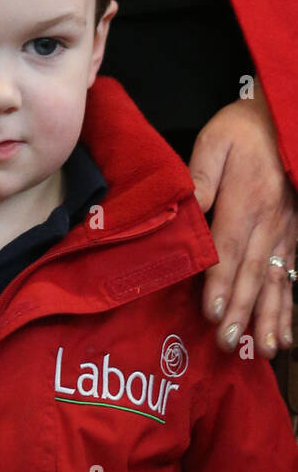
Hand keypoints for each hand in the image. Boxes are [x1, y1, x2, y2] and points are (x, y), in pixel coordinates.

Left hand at [190, 84, 297, 357]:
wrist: (286, 121)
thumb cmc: (242, 132)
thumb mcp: (215, 144)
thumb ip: (200, 176)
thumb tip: (185, 207)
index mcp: (246, 203)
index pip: (230, 249)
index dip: (221, 282)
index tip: (213, 311)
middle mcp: (270, 224)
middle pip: (252, 273)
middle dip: (241, 311)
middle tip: (227, 341)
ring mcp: (286, 233)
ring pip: (276, 281)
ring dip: (269, 317)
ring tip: (263, 349)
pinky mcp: (295, 237)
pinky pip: (292, 276)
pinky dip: (288, 306)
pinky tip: (285, 333)